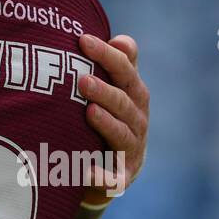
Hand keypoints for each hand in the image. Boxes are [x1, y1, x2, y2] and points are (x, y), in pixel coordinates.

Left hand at [76, 33, 149, 200]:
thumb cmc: (107, 113)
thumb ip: (116, 62)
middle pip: (124, 102)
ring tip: (89, 112)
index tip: (82, 40)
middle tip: (82, 80)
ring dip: (107, 123)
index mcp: (133, 93)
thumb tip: (120, 39)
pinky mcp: (121, 178)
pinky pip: (113, 179)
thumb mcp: (114, 87)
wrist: (111, 164)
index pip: (125, 70)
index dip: (108, 55)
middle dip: (105, 90)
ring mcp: (131, 149)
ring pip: (122, 135)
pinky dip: (102, 176)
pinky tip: (86, 171)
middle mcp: (137, 119)